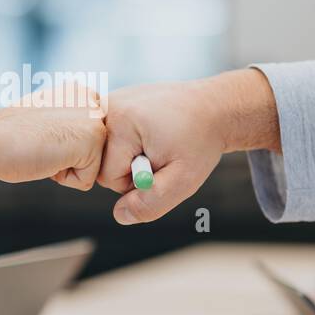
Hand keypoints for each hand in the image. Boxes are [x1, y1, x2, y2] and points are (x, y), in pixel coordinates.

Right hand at [0, 84, 105, 189]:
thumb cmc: (10, 134)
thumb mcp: (45, 117)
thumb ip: (67, 121)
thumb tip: (75, 138)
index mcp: (80, 92)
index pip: (88, 141)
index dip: (62, 148)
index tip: (40, 136)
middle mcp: (92, 100)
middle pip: (94, 154)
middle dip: (68, 158)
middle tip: (42, 143)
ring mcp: (95, 118)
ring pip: (92, 167)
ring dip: (66, 168)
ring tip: (44, 149)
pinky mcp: (93, 139)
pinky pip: (86, 180)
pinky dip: (64, 178)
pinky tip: (47, 157)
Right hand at [98, 69, 279, 224]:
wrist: (214, 108)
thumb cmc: (200, 142)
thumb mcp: (183, 180)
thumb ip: (151, 203)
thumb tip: (119, 214)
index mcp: (120, 121)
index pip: (107, 176)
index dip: (136, 181)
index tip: (161, 165)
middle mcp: (109, 105)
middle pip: (100, 162)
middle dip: (128, 167)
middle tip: (159, 154)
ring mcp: (109, 99)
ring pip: (102, 149)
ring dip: (126, 154)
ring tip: (155, 142)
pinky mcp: (114, 100)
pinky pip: (107, 136)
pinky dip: (126, 141)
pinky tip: (149, 132)